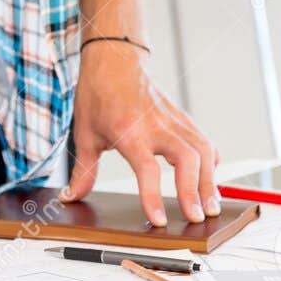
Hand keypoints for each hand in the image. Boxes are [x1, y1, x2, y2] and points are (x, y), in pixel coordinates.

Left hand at [61, 42, 220, 224]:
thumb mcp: (84, 134)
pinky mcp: (183, 118)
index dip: (153, 196)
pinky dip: (211, 162)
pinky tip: (209, 179)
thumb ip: (83, 171)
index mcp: (129, 131)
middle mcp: (156, 125)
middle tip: (197, 216)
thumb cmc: (97, 95)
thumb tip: (70, 196)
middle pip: (187, 159)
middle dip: (195, 190)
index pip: (147, 168)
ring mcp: (173, 120)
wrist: (112, 60)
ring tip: (210, 206)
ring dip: (210, 180)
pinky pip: (204, 142)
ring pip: (203, 150)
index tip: (159, 219)